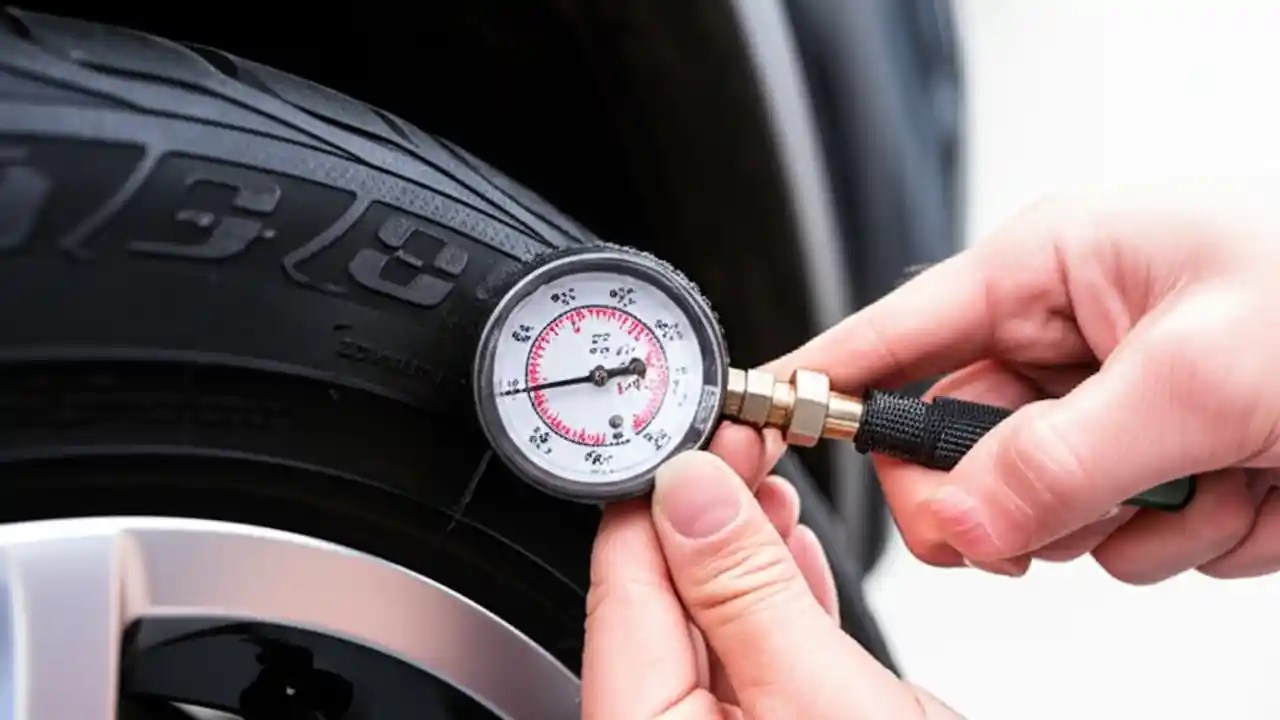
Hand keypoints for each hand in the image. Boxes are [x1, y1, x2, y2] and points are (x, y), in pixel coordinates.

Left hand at [581, 423, 958, 718]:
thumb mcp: (822, 697)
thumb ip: (747, 593)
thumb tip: (694, 490)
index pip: (622, 588)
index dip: (660, 495)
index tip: (701, 432)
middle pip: (661, 600)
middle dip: (703, 511)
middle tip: (742, 438)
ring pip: (711, 626)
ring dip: (741, 547)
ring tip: (767, 477)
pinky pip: (755, 662)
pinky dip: (774, 602)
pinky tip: (789, 552)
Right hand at [768, 186, 1279, 582]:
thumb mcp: (1200, 373)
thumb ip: (1059, 456)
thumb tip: (965, 523)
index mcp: (1056, 267)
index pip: (899, 331)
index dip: (827, 382)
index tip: (765, 424)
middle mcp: (1076, 337)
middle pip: (958, 445)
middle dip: (1005, 495)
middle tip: (1044, 511)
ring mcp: (1118, 409)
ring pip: (1040, 508)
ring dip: (1123, 522)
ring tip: (1213, 478)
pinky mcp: (1167, 467)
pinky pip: (1121, 539)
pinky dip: (1186, 539)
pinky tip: (1253, 493)